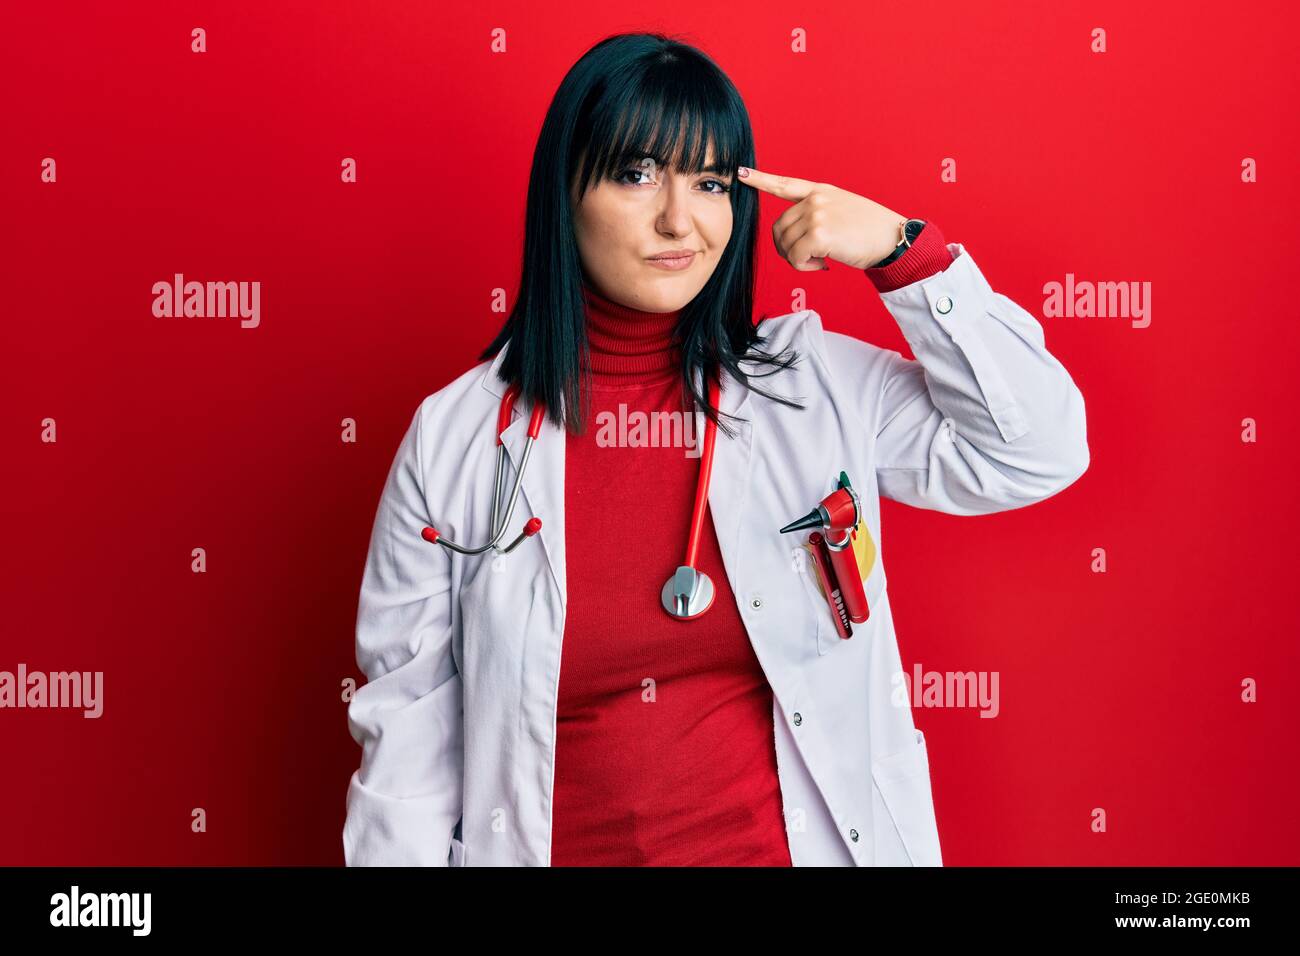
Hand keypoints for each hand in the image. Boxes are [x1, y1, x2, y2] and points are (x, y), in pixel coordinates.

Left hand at [736, 166, 907, 270]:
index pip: (786, 184)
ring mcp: (817, 213)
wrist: (893, 238)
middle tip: (811, 260)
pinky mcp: (819, 233)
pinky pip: (795, 258)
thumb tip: (797, 236)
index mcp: (821, 191)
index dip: (761, 180)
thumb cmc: (872, 232)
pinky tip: (825, 266)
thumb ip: (819, 214)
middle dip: (789, 249)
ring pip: (785, 245)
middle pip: (779, 228)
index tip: (741, 173)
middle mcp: (816, 199)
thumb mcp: (844, 211)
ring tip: (821, 261)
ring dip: (799, 261)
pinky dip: (806, 268)